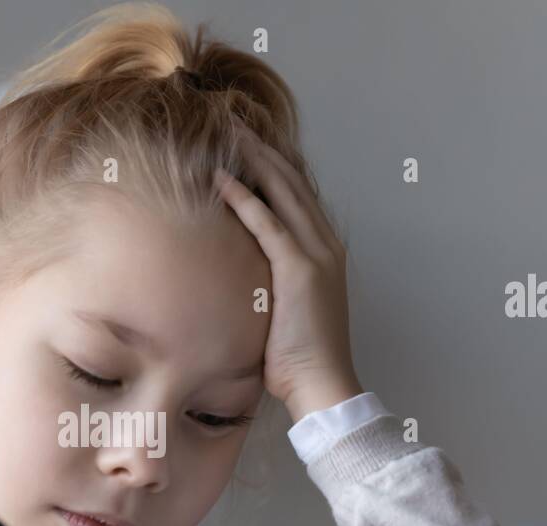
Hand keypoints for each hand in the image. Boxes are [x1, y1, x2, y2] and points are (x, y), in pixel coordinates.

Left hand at [214, 127, 362, 421]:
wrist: (323, 384)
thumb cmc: (300, 357)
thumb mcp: (287, 308)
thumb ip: (272, 281)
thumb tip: (240, 274)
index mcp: (324, 250)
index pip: (298, 193)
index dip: (275, 163)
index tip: (249, 139)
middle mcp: (325, 243)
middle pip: (292, 181)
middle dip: (263, 148)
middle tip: (234, 121)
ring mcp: (315, 254)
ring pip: (282, 191)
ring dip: (254, 159)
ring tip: (227, 132)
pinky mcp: (298, 270)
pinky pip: (266, 224)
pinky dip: (243, 199)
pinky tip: (221, 179)